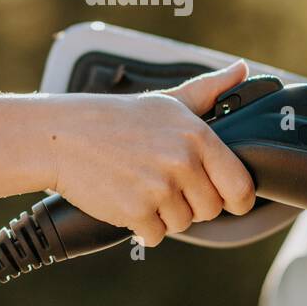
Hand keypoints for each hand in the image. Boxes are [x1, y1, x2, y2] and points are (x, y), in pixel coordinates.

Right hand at [48, 60, 257, 246]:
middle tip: (166, 184)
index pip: (241, 186)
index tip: (224, 198)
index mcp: (197, 136)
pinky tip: (129, 200)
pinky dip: (143, 227)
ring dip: (165, 215)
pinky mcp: (135, 211)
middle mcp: (182, 162)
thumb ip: (209, 90)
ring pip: (183, 224)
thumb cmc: (117, 119)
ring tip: (143, 188)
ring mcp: (159, 188)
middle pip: (211, 210)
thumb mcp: (168, 101)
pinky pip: (156, 236)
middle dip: (192, 204)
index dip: (236, 198)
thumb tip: (242, 69)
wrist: (64, 137)